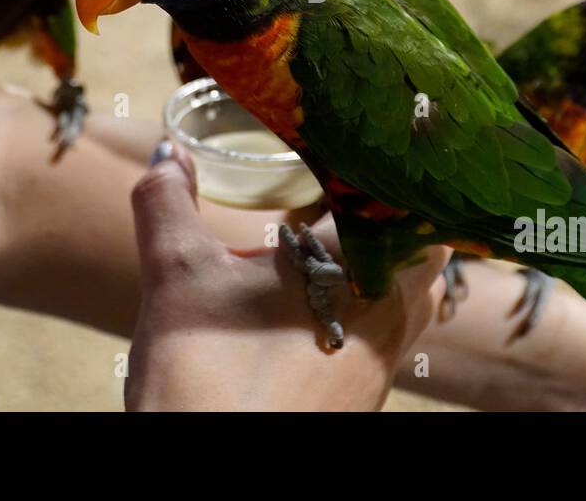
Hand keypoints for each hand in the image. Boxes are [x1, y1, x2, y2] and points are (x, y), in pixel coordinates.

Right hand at [124, 144, 450, 410]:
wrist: (207, 483)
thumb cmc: (208, 374)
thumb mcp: (179, 275)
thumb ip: (168, 203)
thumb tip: (163, 155)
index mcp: (367, 270)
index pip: (412, 193)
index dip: (397, 153)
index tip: (367, 121)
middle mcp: (393, 313)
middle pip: (422, 239)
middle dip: (390, 206)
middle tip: (346, 174)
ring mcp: (384, 359)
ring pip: (408, 287)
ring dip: (378, 254)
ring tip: (331, 226)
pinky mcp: (362, 393)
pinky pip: (385, 326)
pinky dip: (362, 297)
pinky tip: (314, 291)